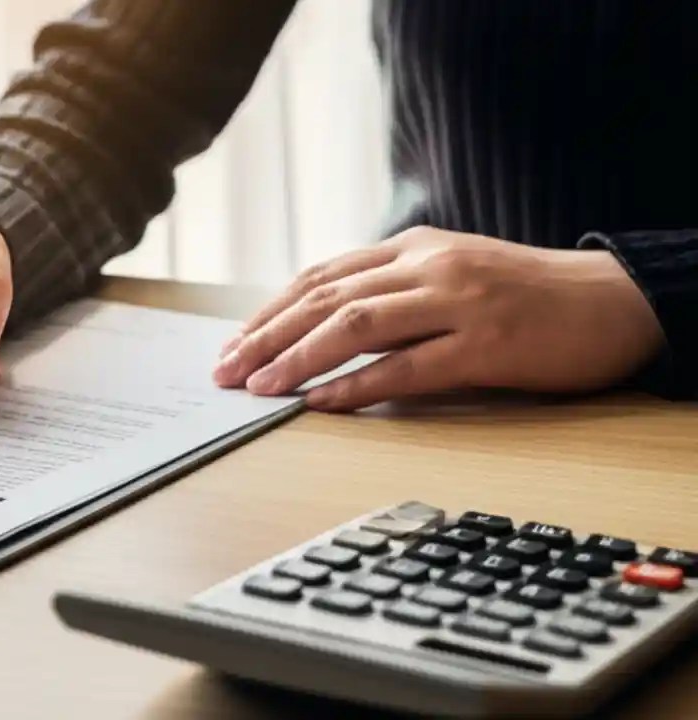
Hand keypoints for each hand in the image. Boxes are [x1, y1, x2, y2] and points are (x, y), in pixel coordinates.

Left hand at [213, 226, 664, 410]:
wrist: (612, 302)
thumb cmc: (522, 296)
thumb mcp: (449, 275)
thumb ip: (391, 292)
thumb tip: (318, 330)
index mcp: (414, 247)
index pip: (321, 276)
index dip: (270, 311)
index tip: (232, 344)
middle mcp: (429, 266)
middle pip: (326, 298)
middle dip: (266, 336)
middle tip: (225, 371)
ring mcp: (458, 302)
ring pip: (357, 325)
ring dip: (298, 358)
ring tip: (260, 387)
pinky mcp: (487, 345)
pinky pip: (409, 367)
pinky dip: (359, 386)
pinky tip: (323, 403)